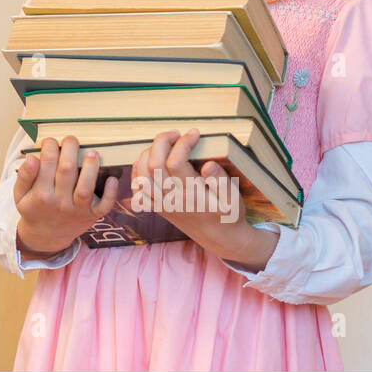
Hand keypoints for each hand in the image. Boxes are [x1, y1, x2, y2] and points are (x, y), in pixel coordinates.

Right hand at [12, 135, 119, 255]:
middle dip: (70, 149)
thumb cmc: (34, 209)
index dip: (50, 147)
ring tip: (92, 152)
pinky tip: (112, 178)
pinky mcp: (92, 216)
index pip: (46, 164)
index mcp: (41, 195)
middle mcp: (60, 203)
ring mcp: (77, 210)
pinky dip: (111, 193)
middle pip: (66, 171)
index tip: (51, 141)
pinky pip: (104, 205)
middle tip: (71, 139)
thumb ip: (24, 176)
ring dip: (91, 167)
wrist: (46, 236)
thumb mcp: (20, 195)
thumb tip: (32, 158)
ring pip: (86, 187)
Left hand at [130, 129, 249, 254]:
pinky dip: (138, 169)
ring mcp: (161, 203)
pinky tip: (149, 159)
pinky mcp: (157, 206)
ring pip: (142, 173)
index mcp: (192, 194)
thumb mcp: (233, 198)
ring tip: (165, 144)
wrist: (218, 238)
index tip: (195, 133)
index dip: (183, 143)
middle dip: (162, 141)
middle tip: (176, 133)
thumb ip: (221, 181)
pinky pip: (138, 187)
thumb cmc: (228, 214)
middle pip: (154, 164)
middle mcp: (172, 198)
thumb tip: (207, 165)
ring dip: (149, 152)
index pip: (176, 162)